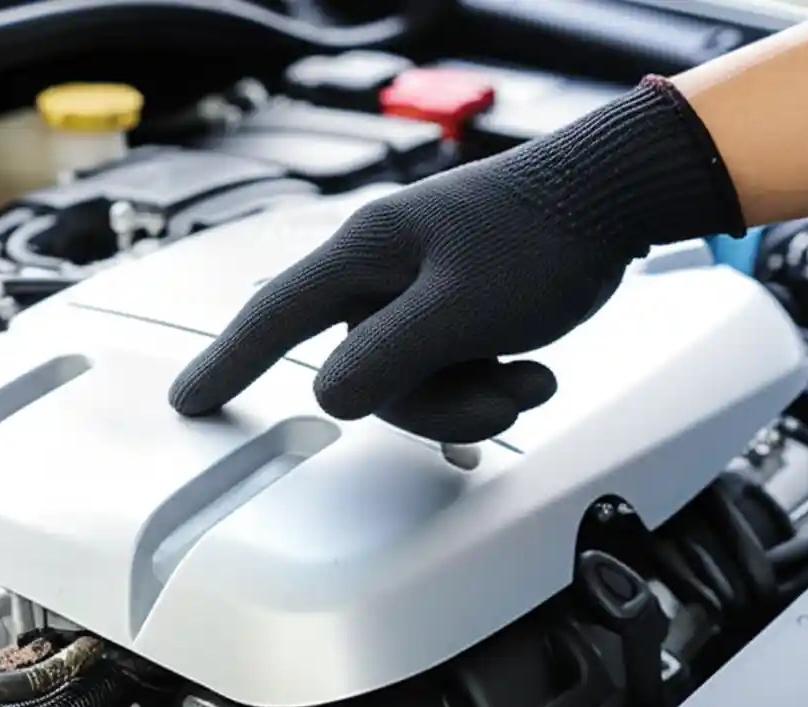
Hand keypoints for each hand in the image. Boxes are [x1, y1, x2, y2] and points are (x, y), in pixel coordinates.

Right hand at [169, 78, 745, 442]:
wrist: (616, 201)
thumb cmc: (541, 234)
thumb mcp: (458, 308)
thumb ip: (386, 359)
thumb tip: (330, 397)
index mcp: (367, 257)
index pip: (275, 317)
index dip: (228, 363)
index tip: (191, 400)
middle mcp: (387, 274)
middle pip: (363, 375)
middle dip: (433, 404)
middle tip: (495, 391)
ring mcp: (425, 293)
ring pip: (414, 383)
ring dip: (476, 397)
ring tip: (529, 375)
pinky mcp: (461, 308)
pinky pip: (452, 371)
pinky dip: (495, 383)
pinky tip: (535, 367)